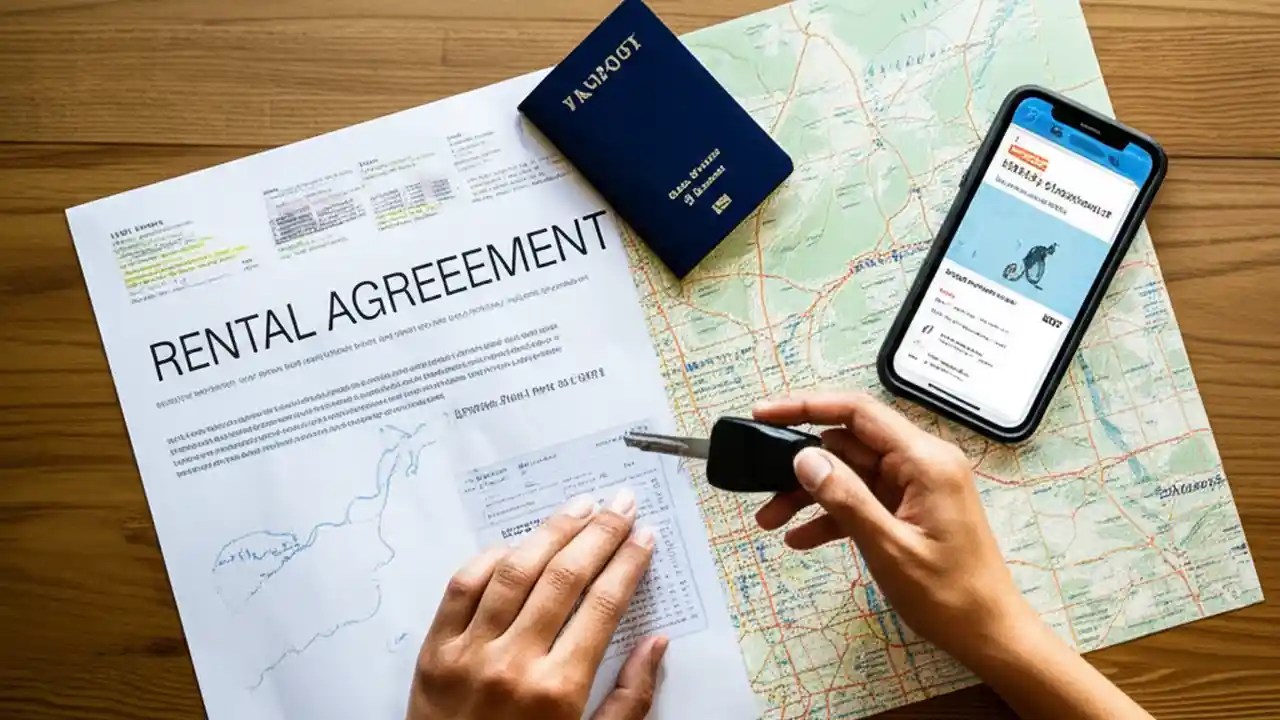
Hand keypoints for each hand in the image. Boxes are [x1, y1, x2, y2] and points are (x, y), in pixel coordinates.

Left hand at [408, 489, 667, 719]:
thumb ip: (629, 700)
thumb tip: (658, 643)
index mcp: (558, 691)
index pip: (603, 606)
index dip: (628, 564)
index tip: (644, 536)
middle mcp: (513, 664)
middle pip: (564, 578)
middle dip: (599, 534)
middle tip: (620, 504)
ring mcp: (468, 654)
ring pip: (514, 572)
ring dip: (550, 532)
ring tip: (579, 507)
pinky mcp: (434, 652)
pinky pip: (461, 587)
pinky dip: (489, 559)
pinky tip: (516, 543)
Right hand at [752, 392, 1035, 660]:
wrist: (990, 633)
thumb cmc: (950, 596)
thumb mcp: (888, 547)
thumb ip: (845, 498)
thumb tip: (805, 458)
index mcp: (925, 460)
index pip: (857, 412)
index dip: (805, 406)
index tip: (763, 414)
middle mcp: (923, 463)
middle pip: (848, 444)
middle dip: (800, 464)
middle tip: (760, 488)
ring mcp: (917, 486)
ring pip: (850, 473)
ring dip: (810, 494)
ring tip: (771, 519)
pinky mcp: (912, 508)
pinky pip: (863, 498)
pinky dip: (832, 514)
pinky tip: (802, 537)